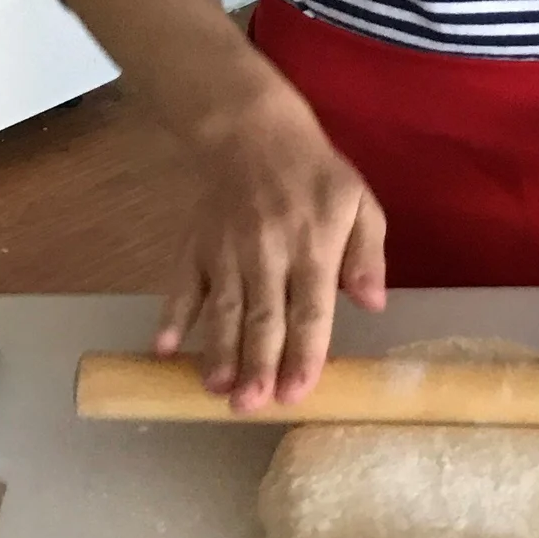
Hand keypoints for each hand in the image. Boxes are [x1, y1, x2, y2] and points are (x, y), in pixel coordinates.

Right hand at [154, 69, 385, 411]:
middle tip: (251, 407)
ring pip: (223, 309)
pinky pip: (182, 285)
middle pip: (263, 317)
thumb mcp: (358, 203)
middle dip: (257, 365)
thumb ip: (367, 255)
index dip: (304, 353)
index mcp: (314, 246)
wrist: (253, 130)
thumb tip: (374, 304)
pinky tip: (164, 349)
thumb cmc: (315, 174)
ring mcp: (226, 251)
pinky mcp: (196, 246)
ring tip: (217, 389)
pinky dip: (172, 317)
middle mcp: (268, 253)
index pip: (310, 309)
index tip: (297, 393)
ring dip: (219, 351)